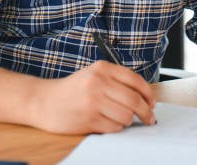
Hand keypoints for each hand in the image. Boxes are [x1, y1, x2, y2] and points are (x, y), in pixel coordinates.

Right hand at [31, 60, 155, 133]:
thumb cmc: (72, 89)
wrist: (43, 101)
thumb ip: (117, 81)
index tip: (152, 103)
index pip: (136, 81)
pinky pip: (114, 127)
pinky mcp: (88, 119)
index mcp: (103, 68)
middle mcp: (99, 83)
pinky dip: (116, 128)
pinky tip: (110, 123)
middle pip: (134, 100)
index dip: (149, 94)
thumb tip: (145, 96)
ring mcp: (93, 101)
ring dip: (129, 121)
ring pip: (126, 116)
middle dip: (146, 112)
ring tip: (123, 119)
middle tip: (149, 118)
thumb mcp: (94, 75)